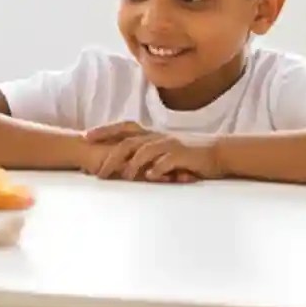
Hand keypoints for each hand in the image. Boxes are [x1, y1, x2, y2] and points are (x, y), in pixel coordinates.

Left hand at [84, 122, 215, 181]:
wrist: (218, 152)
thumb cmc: (190, 154)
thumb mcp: (165, 151)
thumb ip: (147, 156)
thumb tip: (127, 167)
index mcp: (152, 134)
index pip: (124, 128)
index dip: (105, 130)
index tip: (86, 136)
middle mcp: (158, 136)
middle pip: (128, 141)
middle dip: (110, 155)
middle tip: (98, 171)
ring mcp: (170, 144)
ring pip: (144, 151)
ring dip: (132, 165)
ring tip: (123, 178)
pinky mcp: (182, 155)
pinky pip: (166, 161)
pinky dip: (157, 169)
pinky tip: (150, 177)